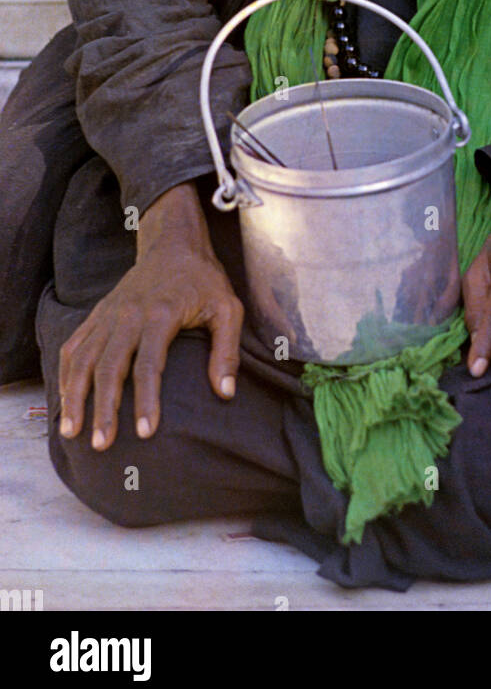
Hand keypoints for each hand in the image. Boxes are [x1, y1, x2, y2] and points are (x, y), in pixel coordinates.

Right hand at [58, 182, 243, 450]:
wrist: (173, 243)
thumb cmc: (203, 280)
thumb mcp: (228, 308)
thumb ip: (227, 350)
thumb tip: (225, 393)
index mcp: (160, 314)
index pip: (149, 364)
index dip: (146, 401)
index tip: (145, 433)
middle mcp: (128, 315)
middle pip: (108, 366)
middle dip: (103, 408)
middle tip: (102, 445)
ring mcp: (109, 314)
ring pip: (83, 358)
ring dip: (75, 395)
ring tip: (72, 431)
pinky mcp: (98, 314)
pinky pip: (75, 345)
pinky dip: (66, 374)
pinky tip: (66, 400)